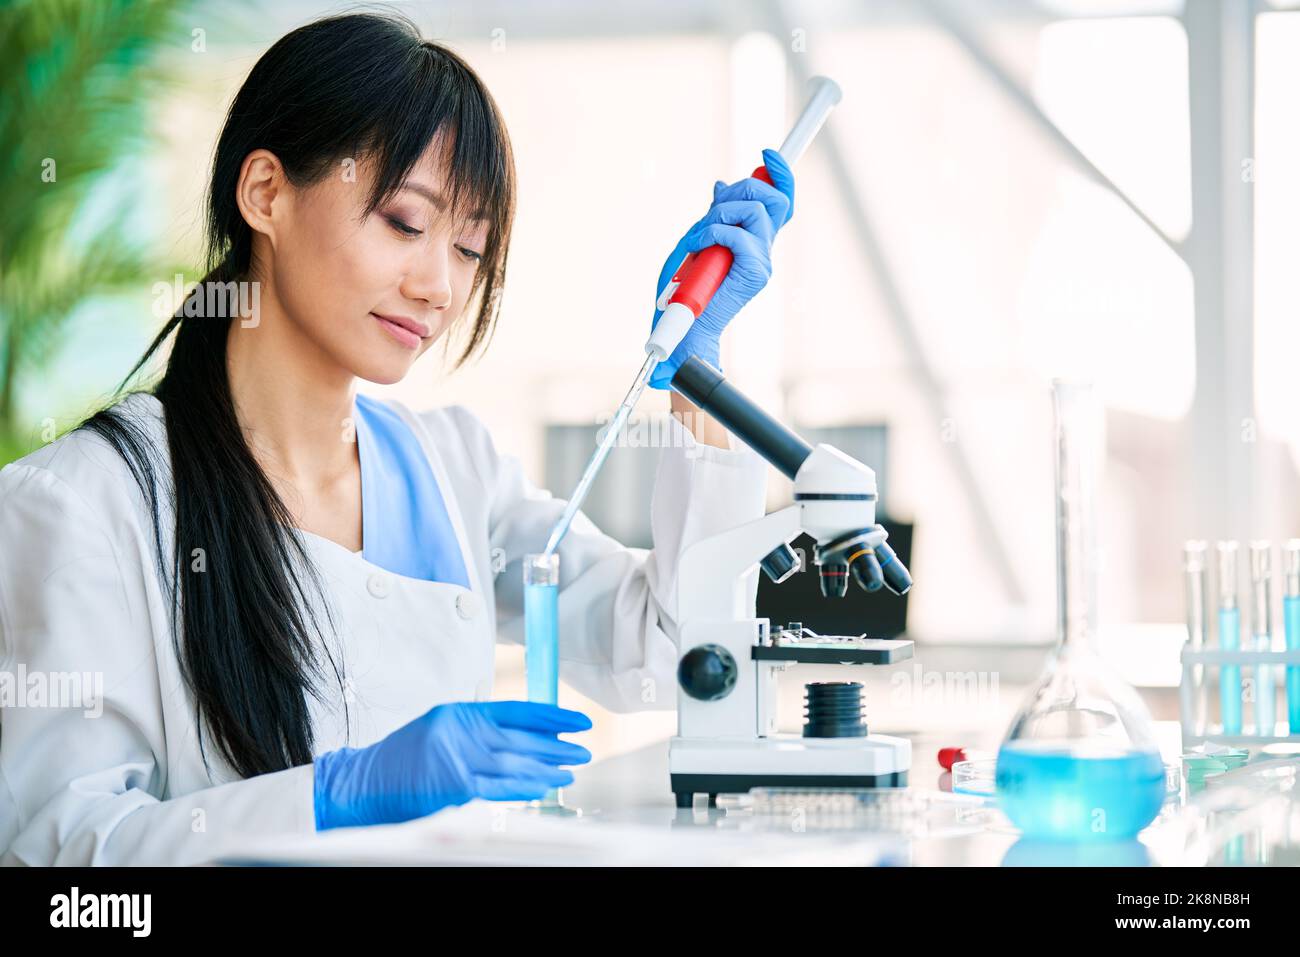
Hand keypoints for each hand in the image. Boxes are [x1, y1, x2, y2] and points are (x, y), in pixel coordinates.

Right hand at [313, 700, 591, 828]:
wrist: (364, 784)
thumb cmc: (404, 759)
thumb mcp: (441, 730)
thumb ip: (478, 730)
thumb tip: (527, 736)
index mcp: (459, 713)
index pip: (516, 710)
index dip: (550, 715)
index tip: (577, 720)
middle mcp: (460, 731)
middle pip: (521, 737)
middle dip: (556, 744)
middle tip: (584, 748)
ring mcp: (457, 758)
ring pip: (515, 761)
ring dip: (547, 767)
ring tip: (572, 770)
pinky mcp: (455, 786)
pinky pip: (500, 786)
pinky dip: (525, 787)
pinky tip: (545, 787)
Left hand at [648, 147, 795, 388]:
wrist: (684, 331)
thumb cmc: (683, 292)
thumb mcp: (696, 241)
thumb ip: (713, 216)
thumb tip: (721, 187)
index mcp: (755, 242)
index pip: (780, 201)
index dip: (779, 173)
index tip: (768, 153)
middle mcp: (764, 250)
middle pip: (773, 197)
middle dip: (742, 188)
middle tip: (715, 207)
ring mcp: (762, 262)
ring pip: (756, 210)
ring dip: (721, 213)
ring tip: (701, 236)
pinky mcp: (755, 273)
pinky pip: (735, 234)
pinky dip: (709, 234)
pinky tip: (695, 249)